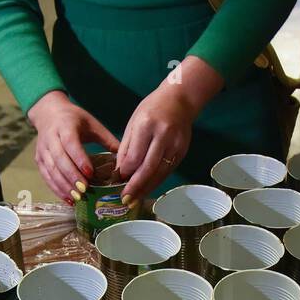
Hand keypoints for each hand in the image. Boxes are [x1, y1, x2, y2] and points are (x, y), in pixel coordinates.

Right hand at [27, 91, 119, 202]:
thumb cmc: (74, 119)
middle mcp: (51, 138)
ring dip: (64, 186)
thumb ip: (107, 139)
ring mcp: (43, 150)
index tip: (90, 173)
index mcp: (65, 126)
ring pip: (51, 170)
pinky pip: (46, 177)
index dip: (79, 159)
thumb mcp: (92, 124)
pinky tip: (68, 199)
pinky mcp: (39, 160)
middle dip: (72, 176)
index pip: (70, 144)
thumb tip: (126, 158)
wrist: (48, 113)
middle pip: (59, 159)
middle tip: (85, 190)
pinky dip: (57, 189)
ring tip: (77, 198)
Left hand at [117, 57, 223, 200]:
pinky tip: (147, 189)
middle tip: (125, 200)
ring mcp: (175, 145)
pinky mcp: (182, 152)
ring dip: (146, 189)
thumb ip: (127, 147)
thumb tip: (119, 171)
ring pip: (160, 173)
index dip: (125, 172)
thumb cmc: (152, 109)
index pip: (135, 156)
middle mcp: (163, 136)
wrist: (180, 99)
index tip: (117, 180)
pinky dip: (156, 182)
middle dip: (136, 187)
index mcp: (146, 125)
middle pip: (148, 168)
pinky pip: (167, 171)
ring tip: (135, 200)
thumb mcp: (134, 123)